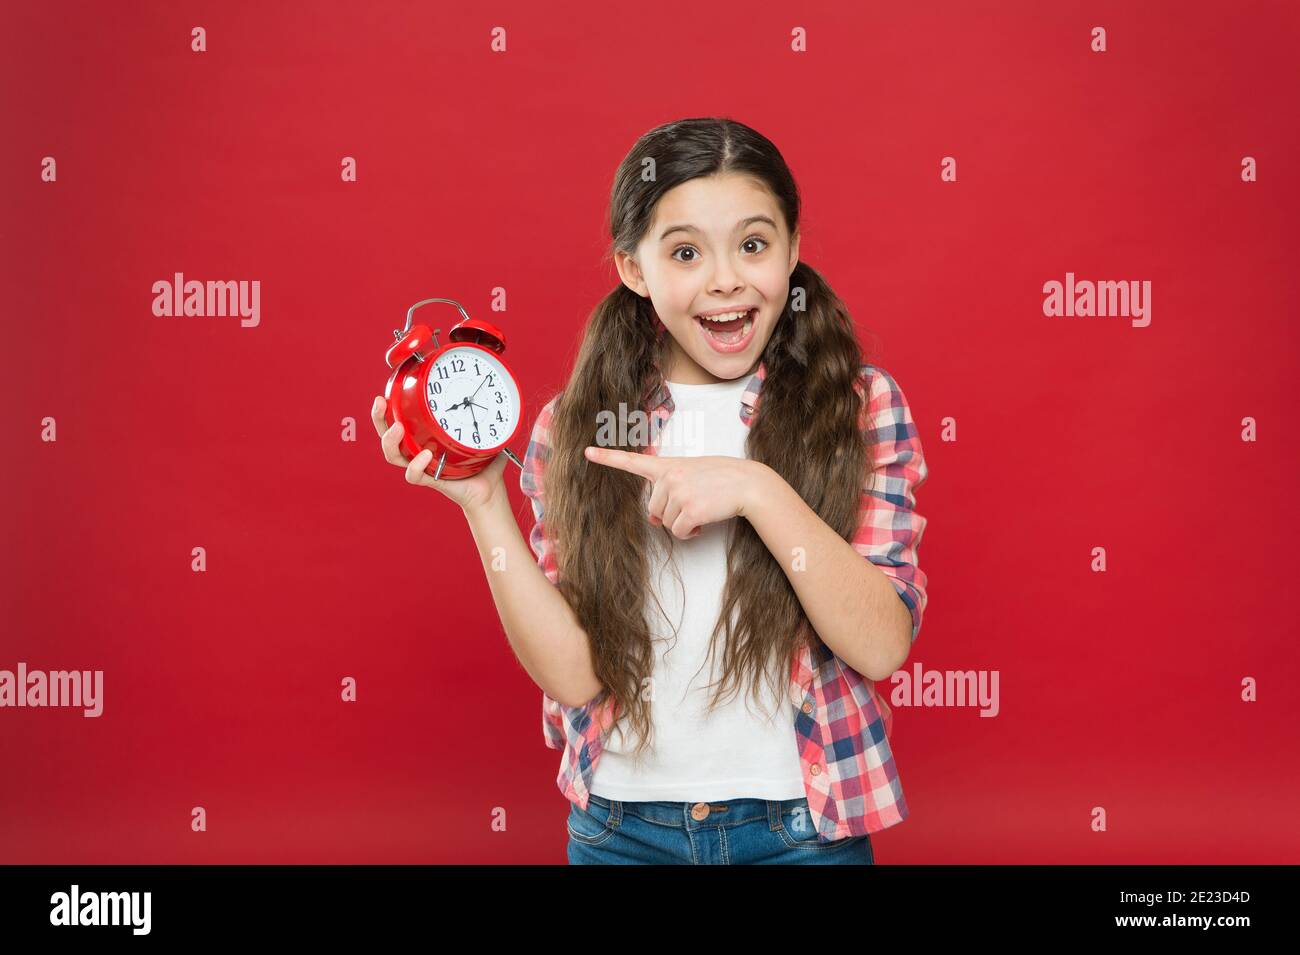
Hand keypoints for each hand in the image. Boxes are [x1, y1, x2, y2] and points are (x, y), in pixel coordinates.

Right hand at [372, 396, 507, 511]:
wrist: (490, 492)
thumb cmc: (486, 464)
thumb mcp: (487, 433)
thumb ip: (489, 415)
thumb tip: (496, 394)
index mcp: (427, 437)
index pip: (401, 420)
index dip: (390, 407)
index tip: (388, 392)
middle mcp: (419, 450)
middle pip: (387, 435)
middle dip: (379, 418)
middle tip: (381, 403)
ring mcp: (422, 466)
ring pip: (393, 455)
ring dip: (389, 441)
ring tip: (398, 429)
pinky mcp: (430, 480)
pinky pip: (413, 475)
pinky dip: (416, 465)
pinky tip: (425, 455)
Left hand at [583, 445, 765, 539]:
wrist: (747, 484)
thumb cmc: (722, 478)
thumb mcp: (691, 475)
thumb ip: (668, 490)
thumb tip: (652, 520)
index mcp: (668, 465)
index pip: (632, 461)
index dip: (608, 459)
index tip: (587, 453)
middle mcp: (669, 477)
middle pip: (653, 510)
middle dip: (669, 514)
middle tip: (693, 503)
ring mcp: (678, 493)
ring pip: (665, 523)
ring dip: (682, 523)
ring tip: (702, 508)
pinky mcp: (689, 510)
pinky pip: (679, 532)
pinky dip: (690, 532)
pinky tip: (704, 520)